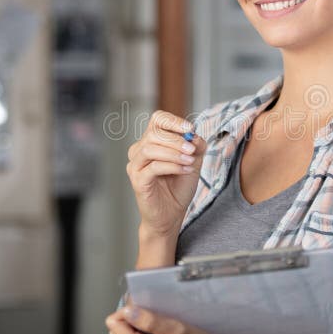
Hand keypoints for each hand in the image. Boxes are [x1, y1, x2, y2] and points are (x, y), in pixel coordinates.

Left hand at [106, 306, 234, 333]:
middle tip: (153, 318)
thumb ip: (149, 321)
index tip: (146, 309)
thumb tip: (127, 311)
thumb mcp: (177, 330)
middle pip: (116, 332)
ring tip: (155, 329)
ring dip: (134, 330)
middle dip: (131, 320)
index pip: (115, 323)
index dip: (129, 311)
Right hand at [126, 110, 207, 237]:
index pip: (157, 119)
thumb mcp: (194, 162)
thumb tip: (194, 135)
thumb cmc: (178, 187)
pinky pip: (153, 168)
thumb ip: (196, 146)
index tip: (190, 129)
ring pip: (150, 149)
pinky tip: (185, 170)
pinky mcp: (137, 181)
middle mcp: (139, 151)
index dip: (173, 121)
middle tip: (192, 150)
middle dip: (176, 139)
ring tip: (189, 161)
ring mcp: (136, 166)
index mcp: (151, 142)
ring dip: (174, 153)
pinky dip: (172, 166)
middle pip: (153, 133)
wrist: (171, 214)